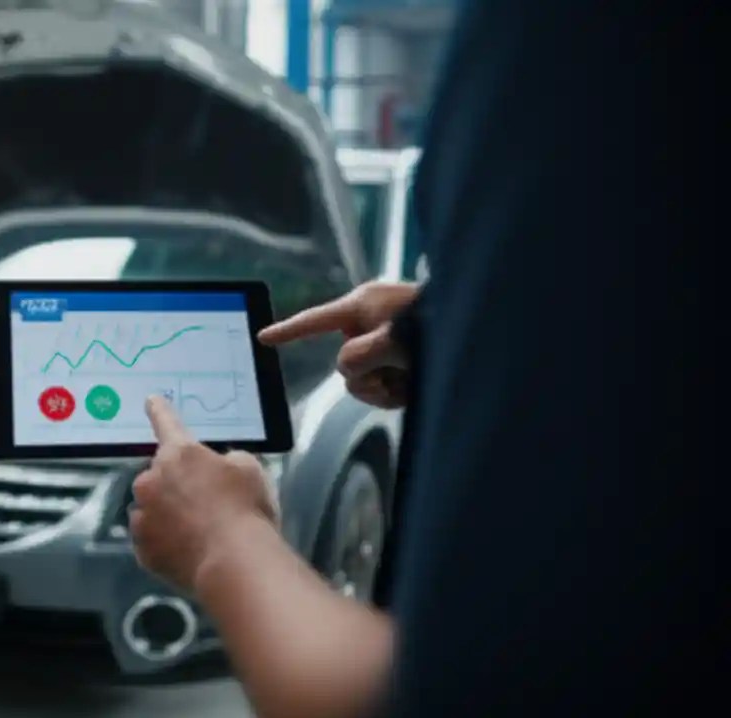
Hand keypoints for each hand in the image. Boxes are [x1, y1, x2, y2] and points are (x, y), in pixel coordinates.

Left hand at [130, 397, 278, 592]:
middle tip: (205, 505)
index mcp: (179, 454)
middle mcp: (151, 480)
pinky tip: (188, 550)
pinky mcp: (141, 548)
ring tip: (199, 533)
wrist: (234, 562)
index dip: (160, 411)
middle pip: (159, 476)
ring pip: (152, 509)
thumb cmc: (245, 510)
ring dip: (168, 514)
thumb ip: (226, 461)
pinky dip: (164, 542)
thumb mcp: (248, 471)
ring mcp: (142, 515)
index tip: (150, 400)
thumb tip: (218, 467)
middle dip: (176, 486)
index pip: (167, 423)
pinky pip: (150, 539)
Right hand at [259, 282, 418, 408]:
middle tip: (395, 377)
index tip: (263, 338)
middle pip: (344, 365)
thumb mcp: (387, 343)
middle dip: (367, 380)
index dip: (287, 331)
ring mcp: (384, 339)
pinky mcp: (400, 355)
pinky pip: (383, 381)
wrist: (479, 331)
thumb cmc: (433, 329)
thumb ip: (355, 358)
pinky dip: (398, 388)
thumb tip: (348, 370)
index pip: (313, 320)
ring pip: (363, 380)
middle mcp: (368, 320)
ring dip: (385, 388)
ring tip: (411, 381)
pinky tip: (416, 383)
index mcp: (360, 306)